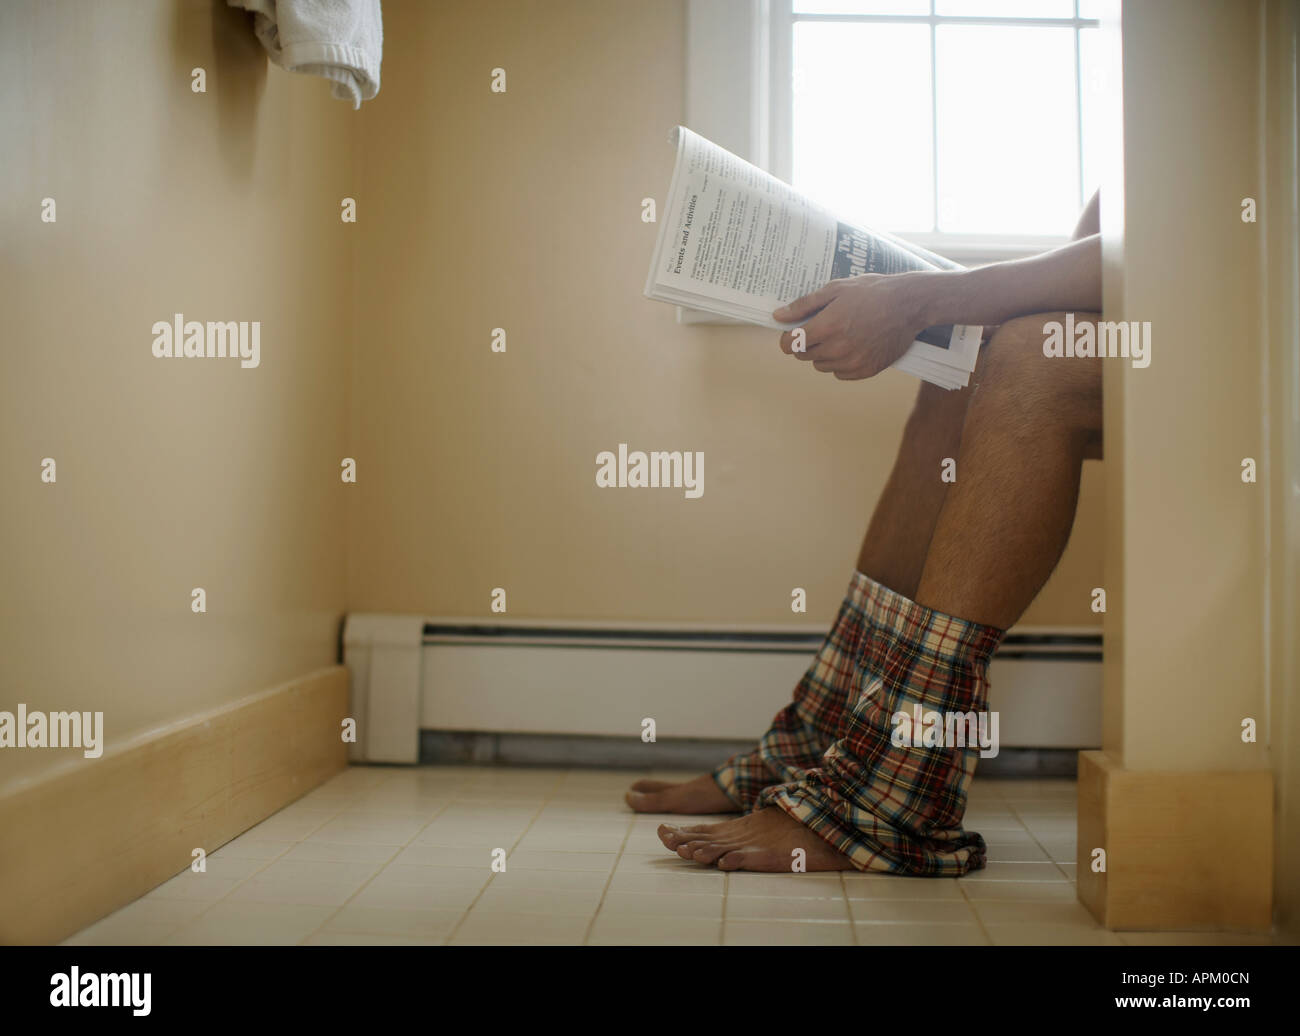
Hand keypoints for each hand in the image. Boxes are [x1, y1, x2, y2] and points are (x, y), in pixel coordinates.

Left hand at [773, 272, 932, 379]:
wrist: (909, 304)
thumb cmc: (872, 292)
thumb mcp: (836, 290)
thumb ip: (804, 305)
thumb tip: (778, 316)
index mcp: (827, 326)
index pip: (790, 344)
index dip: (788, 338)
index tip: (793, 333)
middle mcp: (837, 348)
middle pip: (804, 355)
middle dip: (807, 343)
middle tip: (823, 328)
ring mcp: (852, 362)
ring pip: (821, 365)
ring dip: (823, 354)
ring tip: (842, 334)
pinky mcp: (865, 371)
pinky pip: (840, 373)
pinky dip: (841, 363)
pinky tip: (853, 345)